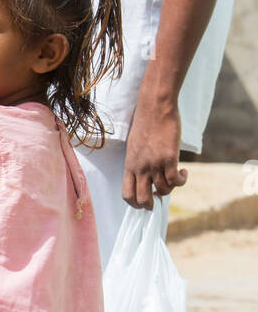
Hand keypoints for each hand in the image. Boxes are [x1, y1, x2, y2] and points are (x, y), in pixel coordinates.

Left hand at [123, 89, 187, 208]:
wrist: (155, 107)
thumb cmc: (145, 122)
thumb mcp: (135, 145)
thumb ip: (138, 161)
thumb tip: (145, 175)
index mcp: (129, 165)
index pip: (127, 194)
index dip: (135, 204)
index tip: (144, 202)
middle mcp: (140, 168)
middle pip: (142, 199)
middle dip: (151, 204)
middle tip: (160, 198)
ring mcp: (154, 164)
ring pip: (163, 190)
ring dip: (171, 188)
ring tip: (176, 177)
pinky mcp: (169, 158)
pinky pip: (175, 180)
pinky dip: (182, 180)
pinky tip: (184, 172)